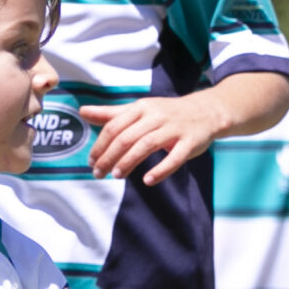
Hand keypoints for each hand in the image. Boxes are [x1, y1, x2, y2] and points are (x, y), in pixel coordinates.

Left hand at [79, 93, 226, 185]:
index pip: (114, 126)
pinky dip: (161, 170)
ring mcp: (174, 129)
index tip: (91, 162)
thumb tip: (82, 111)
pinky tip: (148, 181)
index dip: (100, 145)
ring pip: (146, 145)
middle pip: (127, 137)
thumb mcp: (139, 110)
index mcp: (141, 108)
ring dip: (129, 162)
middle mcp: (156, 116)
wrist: (206, 111)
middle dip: (109, 157)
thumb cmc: (166, 113)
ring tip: (116, 176)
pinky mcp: (189, 142)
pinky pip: (175, 158)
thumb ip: (111, 114)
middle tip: (98, 174)